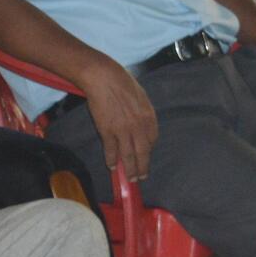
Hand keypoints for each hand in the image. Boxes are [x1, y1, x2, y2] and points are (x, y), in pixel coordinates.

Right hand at [76, 56, 159, 180]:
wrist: (103, 77)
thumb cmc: (122, 82)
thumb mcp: (140, 96)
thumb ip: (143, 113)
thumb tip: (142, 126)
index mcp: (149, 117)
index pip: (152, 140)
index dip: (148, 150)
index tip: (145, 156)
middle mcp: (138, 126)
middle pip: (143, 153)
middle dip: (142, 167)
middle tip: (141, 177)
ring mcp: (123, 130)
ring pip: (128, 156)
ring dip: (129, 169)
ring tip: (129, 178)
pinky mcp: (107, 131)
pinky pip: (111, 150)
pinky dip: (112, 160)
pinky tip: (112, 166)